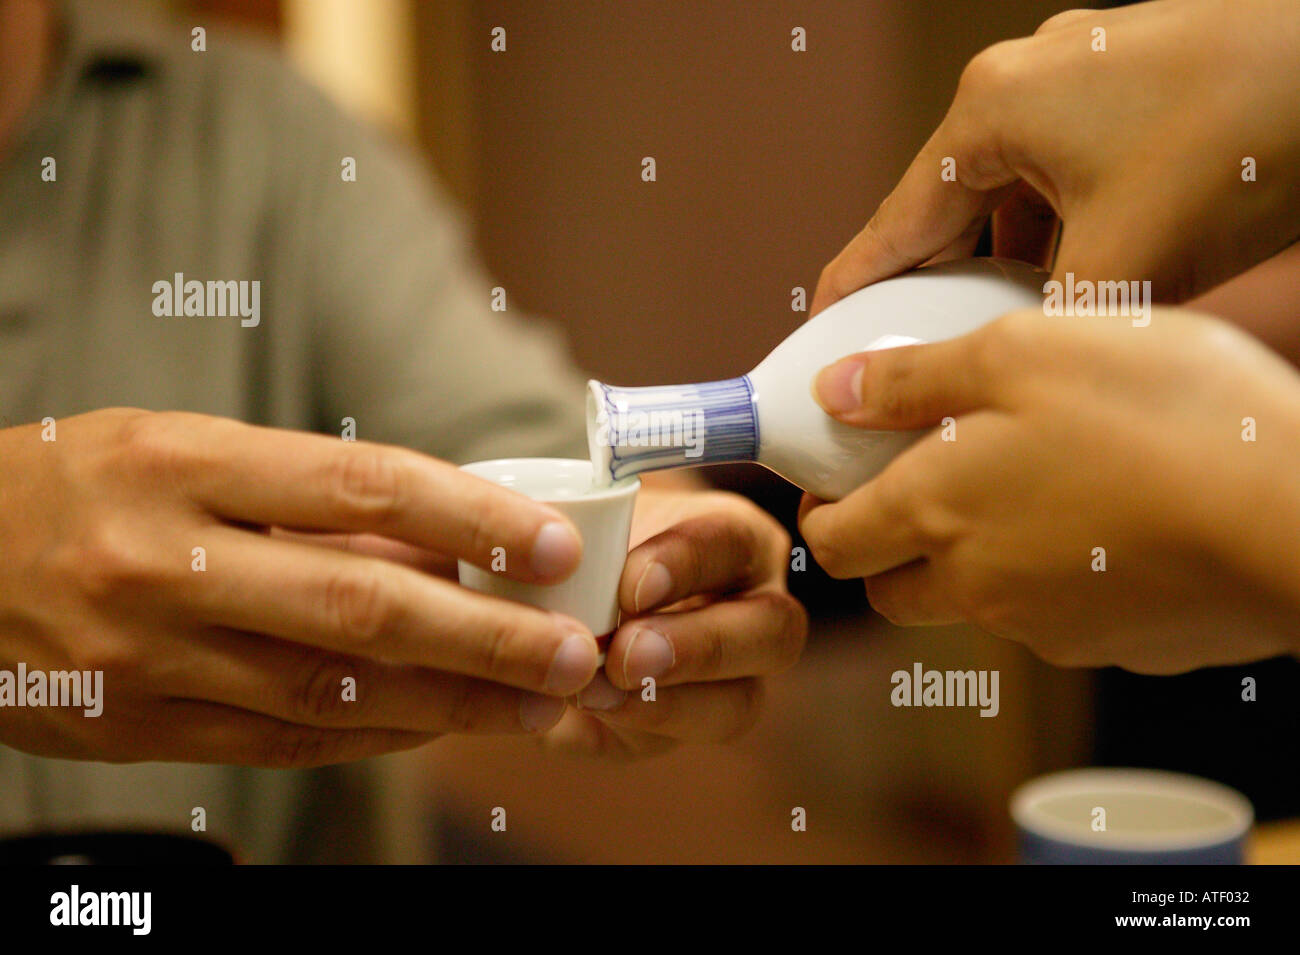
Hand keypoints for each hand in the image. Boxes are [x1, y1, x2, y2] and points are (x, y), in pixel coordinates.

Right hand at [0, 409, 603, 766]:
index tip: (552, 544)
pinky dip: (376, 732)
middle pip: (360, 606)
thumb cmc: (83, 487)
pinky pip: (286, 740)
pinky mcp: (142, 727)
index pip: (358, 483)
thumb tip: (444, 542)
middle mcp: (162, 564)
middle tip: (575, 652)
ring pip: (333, 691)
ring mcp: (148, 658)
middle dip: (486, 636)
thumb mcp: (182, 453)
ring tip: (538, 702)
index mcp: (180, 463)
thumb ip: (306, 499)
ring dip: (452, 701)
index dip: (469, 518)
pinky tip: (441, 723)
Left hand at [542, 486, 806, 756]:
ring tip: (593, 693)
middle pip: (771, 634)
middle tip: (627, 655)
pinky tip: (570, 716)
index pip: (732, 542)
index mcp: (738, 539)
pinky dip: (614, 733)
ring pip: (735, 706)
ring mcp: (729, 680)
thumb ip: (592, 532)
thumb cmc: (587, 534)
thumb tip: (568, 559)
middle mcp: (754, 610)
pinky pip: (663, 744)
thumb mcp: (592, 517)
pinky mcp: (673, 729)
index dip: (687, 564)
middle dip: (699, 649)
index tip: (631, 586)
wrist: (560, 582)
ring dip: (665, 705)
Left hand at [803, 308, 1299, 673]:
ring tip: (1030, 485)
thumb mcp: (1020, 351)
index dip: (823, 516)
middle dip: (887, 550)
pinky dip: (1053, 576)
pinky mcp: (1113, 645)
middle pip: (893, 592)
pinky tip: (1105, 519)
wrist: (1293, 515)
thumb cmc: (1157, 414)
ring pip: (974, 603)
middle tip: (921, 489)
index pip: (834, 545)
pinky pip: (1054, 616)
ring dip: (974, 559)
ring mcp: (1047, 626)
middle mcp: (976, 587)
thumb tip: (831, 394)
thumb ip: (912, 378)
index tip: (836, 486)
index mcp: (937, 513)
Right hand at [812, 0, 1299, 311]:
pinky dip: (1058, 227)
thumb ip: (1045, 328)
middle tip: (921, 351)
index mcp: (989, 111)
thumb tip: (1009, 380)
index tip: (820, 337)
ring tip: (1009, 326)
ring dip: (1006, 260)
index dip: (854, 291)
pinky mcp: (1125, 86)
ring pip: (1008, 193)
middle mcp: (1019, 82)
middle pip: (947, 208)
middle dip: (938, 282)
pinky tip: (1082, 276)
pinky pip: (1060, 171)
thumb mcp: (1128, 262)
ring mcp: (1076, 76)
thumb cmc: (1248, 137)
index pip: (894, 224)